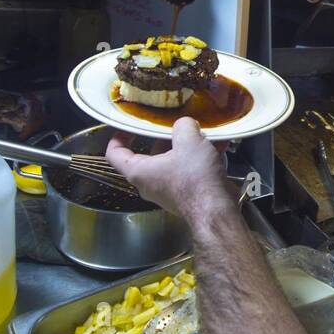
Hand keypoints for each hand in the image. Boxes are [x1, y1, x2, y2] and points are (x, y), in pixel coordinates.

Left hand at [106, 119, 232, 216]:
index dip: (119, 136)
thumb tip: (185, 124)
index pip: (115, 154)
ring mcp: (168, 190)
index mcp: (139, 171)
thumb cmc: (195, 179)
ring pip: (173, 161)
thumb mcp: (189, 141)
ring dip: (187, 146)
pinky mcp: (186, 193)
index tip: (129, 126)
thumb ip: (183, 125)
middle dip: (165, 136)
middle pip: (150, 154)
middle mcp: (150, 183)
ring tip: (202, 132)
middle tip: (177, 123)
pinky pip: (189, 170)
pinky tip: (218, 145)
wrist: (216, 210)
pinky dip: (200, 157)